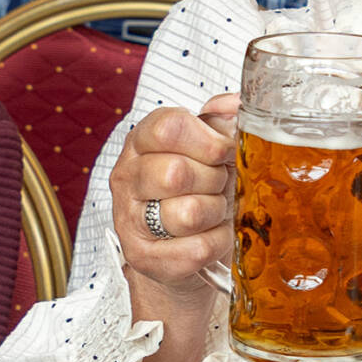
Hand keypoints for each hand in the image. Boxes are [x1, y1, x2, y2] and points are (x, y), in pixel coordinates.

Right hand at [107, 94, 238, 307]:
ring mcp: (129, 219)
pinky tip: (211, 237)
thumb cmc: (199, 193)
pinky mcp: (143, 258)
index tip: (222, 153)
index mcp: (141, 141)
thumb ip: (221, 121)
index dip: (209, 140)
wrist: (185, 253)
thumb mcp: (209, 150)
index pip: (169, 126)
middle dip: (213, 181)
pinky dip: (217, 244)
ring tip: (212, 213)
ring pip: (189, 212)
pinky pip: (198, 248)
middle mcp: (126, 177)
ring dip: (215, 214)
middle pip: (177, 171)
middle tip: (216, 186)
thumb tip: (235, 104)